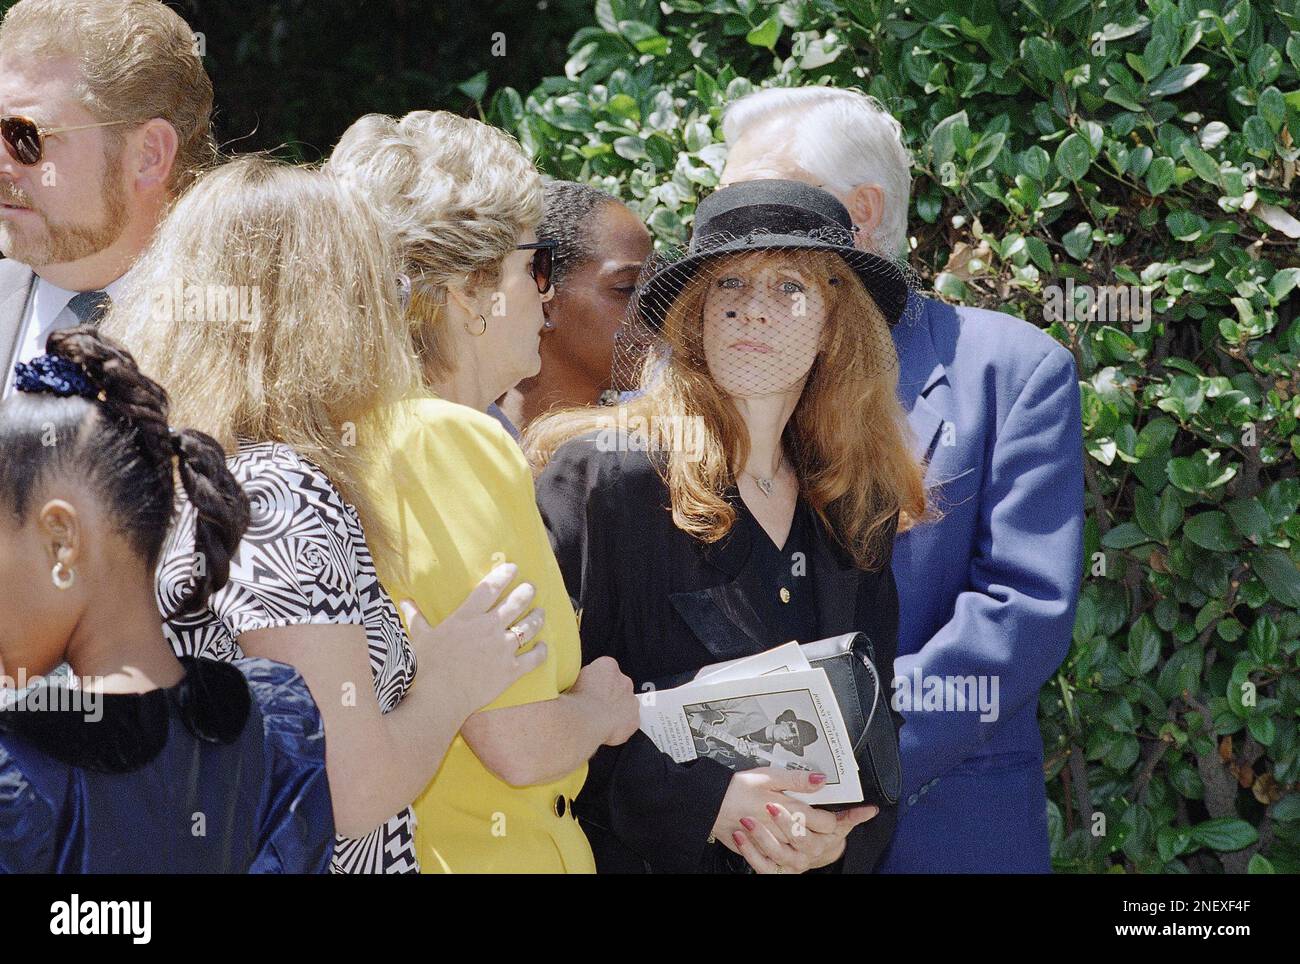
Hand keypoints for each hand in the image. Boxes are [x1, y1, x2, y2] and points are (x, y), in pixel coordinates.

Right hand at [400, 562, 546, 719]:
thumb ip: (416, 617)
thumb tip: (404, 600)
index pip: (489, 588)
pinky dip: (541, 651)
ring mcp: (503, 648)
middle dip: (526, 592)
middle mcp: (489, 628)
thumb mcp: (419, 637)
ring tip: (540, 612)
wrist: (439, 697)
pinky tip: (544, 647)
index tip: (513, 568)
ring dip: (537, 617)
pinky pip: (534, 658)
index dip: (503, 575)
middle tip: (530, 588)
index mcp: (467, 617)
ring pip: (529, 626)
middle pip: (516, 603)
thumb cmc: (425, 667)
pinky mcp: (511, 670)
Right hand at [569, 655, 638, 745]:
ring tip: (598, 718)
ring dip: (615, 709)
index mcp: (607, 665)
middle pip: (617, 685)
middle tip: (594, 704)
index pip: (604, 669)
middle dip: (608, 694)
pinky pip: (628, 722)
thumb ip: (579, 676)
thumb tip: (574, 680)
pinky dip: (620, 725)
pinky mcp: (634, 719)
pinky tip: (606, 728)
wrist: (584, 721)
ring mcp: (631, 700)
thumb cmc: (575, 701)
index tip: (589, 689)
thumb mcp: (570, 679)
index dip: (595, 681)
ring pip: (625, 703)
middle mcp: (623, 680)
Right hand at [712, 767, 878, 873]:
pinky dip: (793, 858)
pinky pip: (783, 863)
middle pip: (820, 840)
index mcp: (789, 810)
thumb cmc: (737, 788)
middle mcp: (784, 832)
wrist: (708, 805)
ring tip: (826, 838)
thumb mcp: (768, 776)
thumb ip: (797, 780)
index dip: (847, 817)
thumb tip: (821, 780)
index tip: (865, 812)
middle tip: (849, 823)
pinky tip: (799, 852)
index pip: (827, 821)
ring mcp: (774, 845)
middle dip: (835, 833)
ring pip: (804, 854)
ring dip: (816, 847)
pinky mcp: (761, 853)